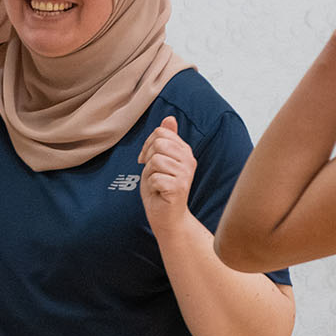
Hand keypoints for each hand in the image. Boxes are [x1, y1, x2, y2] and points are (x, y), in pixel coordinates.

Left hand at [137, 116, 197, 232]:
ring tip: (157, 182)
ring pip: (155, 160)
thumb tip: (169, 118)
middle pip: (159, 144)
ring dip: (149, 173)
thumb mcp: (159, 160)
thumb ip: (165, 140)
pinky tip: (159, 191)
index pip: (161, 133)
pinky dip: (151, 186)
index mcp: (184, 151)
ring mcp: (185, 174)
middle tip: (152, 172)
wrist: (167, 216)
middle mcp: (188, 160)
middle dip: (148, 158)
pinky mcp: (179, 187)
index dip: (148, 144)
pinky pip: (154, 177)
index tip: (146, 159)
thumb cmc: (161, 188)